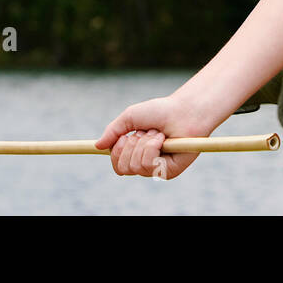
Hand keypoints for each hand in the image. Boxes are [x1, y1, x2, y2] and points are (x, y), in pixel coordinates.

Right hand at [94, 94, 215, 179]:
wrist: (184, 110)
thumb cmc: (161, 111)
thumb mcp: (131, 117)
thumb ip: (113, 131)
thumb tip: (97, 146)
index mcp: (136, 153)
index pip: (117, 165)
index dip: (116, 152)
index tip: (124, 136)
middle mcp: (145, 163)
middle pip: (123, 167)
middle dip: (131, 145)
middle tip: (145, 132)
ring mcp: (156, 169)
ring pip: (135, 165)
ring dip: (144, 143)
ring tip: (158, 134)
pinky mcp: (168, 172)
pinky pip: (148, 165)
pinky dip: (152, 147)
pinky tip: (164, 139)